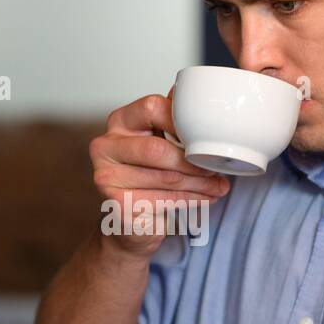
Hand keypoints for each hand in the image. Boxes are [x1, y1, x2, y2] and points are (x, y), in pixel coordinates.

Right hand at [89, 88, 231, 257]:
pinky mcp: (117, 204)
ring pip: (165, 178)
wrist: (130, 218)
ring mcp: (107, 177)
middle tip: (215, 167)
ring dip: (199, 184)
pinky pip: (163, 201)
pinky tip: (205, 198)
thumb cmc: (147, 175)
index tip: (205, 136)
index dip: (183, 122)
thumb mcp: (159, 141)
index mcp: (119, 121)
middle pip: (157, 149)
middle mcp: (106, 146)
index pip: (152, 108)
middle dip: (192, 161)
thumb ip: (173, 122)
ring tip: (218, 186)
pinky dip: (191, 200)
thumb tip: (203, 104)